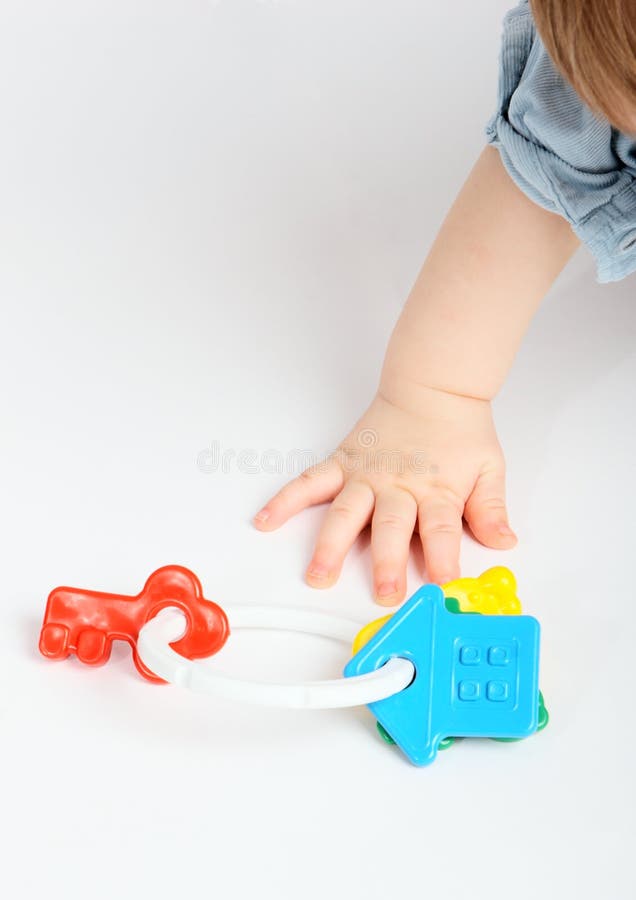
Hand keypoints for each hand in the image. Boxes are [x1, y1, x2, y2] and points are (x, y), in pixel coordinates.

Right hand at [253, 389, 516, 604]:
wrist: (433, 386)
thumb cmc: (459, 430)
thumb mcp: (488, 467)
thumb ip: (490, 507)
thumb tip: (505, 541)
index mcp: (436, 489)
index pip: (440, 529)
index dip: (443, 558)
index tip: (443, 586)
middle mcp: (398, 485)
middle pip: (391, 526)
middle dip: (387, 561)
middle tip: (383, 592)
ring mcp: (365, 475)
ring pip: (346, 512)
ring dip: (330, 544)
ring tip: (317, 574)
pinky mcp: (342, 463)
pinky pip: (310, 482)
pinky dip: (286, 500)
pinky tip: (266, 520)